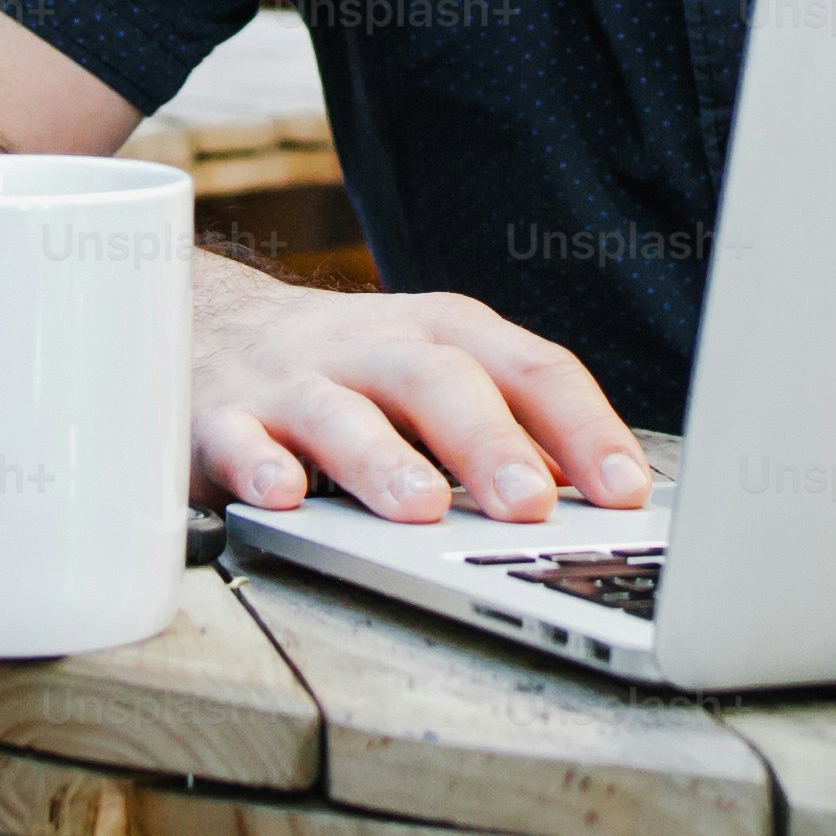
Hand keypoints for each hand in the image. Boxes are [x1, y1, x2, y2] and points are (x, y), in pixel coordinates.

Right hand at [191, 263, 646, 526]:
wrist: (209, 325)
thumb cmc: (349, 370)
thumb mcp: (437, 377)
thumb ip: (514, 428)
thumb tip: (609, 498)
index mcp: (441, 334)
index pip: (529, 368)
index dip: (582, 427)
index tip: (625, 492)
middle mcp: (371, 347)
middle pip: (438, 380)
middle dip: (488, 443)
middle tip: (530, 506)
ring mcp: (293, 380)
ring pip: (340, 411)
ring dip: (382, 459)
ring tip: (420, 511)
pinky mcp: (221, 417)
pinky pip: (238, 439)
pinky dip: (259, 467)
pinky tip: (282, 498)